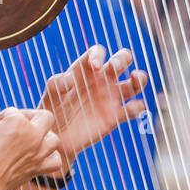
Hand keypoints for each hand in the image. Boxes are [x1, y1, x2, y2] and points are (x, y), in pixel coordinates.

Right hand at [0, 102, 62, 189]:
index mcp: (18, 122)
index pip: (13, 112)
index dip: (0, 118)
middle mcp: (33, 136)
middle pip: (45, 117)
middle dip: (32, 118)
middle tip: (19, 125)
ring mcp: (38, 153)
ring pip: (54, 139)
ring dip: (45, 137)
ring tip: (31, 140)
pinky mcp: (38, 169)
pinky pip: (56, 162)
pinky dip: (51, 158)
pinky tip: (40, 157)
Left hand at [39, 45, 146, 165]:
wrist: (56, 137)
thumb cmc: (51, 110)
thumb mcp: (50, 94)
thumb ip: (57, 83)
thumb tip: (68, 79)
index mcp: (85, 70)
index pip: (98, 52)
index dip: (99, 55)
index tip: (95, 66)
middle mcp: (101, 80)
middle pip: (122, 60)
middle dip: (122, 59)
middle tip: (113, 68)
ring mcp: (111, 97)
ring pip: (135, 82)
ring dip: (140, 78)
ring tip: (135, 79)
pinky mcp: (116, 116)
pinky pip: (134, 108)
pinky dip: (137, 107)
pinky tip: (131, 108)